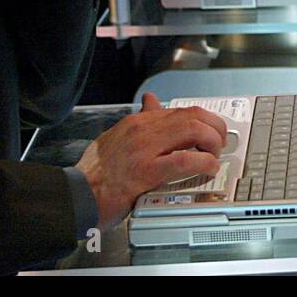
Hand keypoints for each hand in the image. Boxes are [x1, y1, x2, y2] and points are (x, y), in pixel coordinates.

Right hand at [76, 93, 229, 230]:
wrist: (77, 195)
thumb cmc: (97, 172)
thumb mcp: (117, 137)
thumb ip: (140, 120)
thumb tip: (151, 101)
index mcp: (137, 122)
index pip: (180, 109)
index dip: (204, 119)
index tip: (212, 130)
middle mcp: (142, 129)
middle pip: (192, 116)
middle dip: (214, 127)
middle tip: (219, 143)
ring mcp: (144, 149)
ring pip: (192, 131)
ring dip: (212, 142)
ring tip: (214, 155)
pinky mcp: (146, 171)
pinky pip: (184, 160)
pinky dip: (203, 162)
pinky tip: (208, 167)